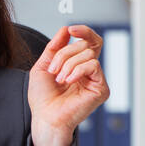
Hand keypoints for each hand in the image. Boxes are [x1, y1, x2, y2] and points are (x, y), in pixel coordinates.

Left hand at [27, 24, 110, 145]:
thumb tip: (65, 30)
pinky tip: (68, 81)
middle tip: (53, 70)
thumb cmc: (43, 97)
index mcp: (78, 64)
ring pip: (87, 54)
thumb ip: (54, 47)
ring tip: (59, 79)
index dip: (84, 31)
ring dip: (68, 64)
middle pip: (84, 45)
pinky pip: (94, 66)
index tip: (72, 29)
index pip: (90, 41)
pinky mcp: (101, 88)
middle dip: (64, 54)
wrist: (44, 116)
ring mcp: (96, 79)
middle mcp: (89, 71)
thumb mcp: (44, 65)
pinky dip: (78, 70)